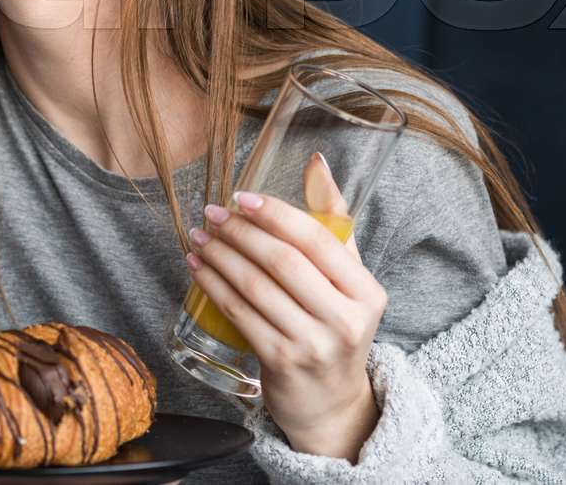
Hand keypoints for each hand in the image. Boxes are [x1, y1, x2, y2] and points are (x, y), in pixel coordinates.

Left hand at [186, 153, 383, 459]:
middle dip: (242, 232)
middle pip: (283, 261)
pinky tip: (198, 267)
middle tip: (213, 215)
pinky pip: (239, 314)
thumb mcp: (347, 279)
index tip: (242, 197)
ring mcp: (313, 344)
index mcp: (366, 291)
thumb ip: (333, 222)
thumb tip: (316, 162)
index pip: (318, 239)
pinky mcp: (281, 363)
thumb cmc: (335, 326)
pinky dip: (214, 286)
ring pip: (256, 287)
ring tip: (200, 236)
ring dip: (221, 256)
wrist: (330, 403)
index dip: (275, 213)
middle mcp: (345, 319)